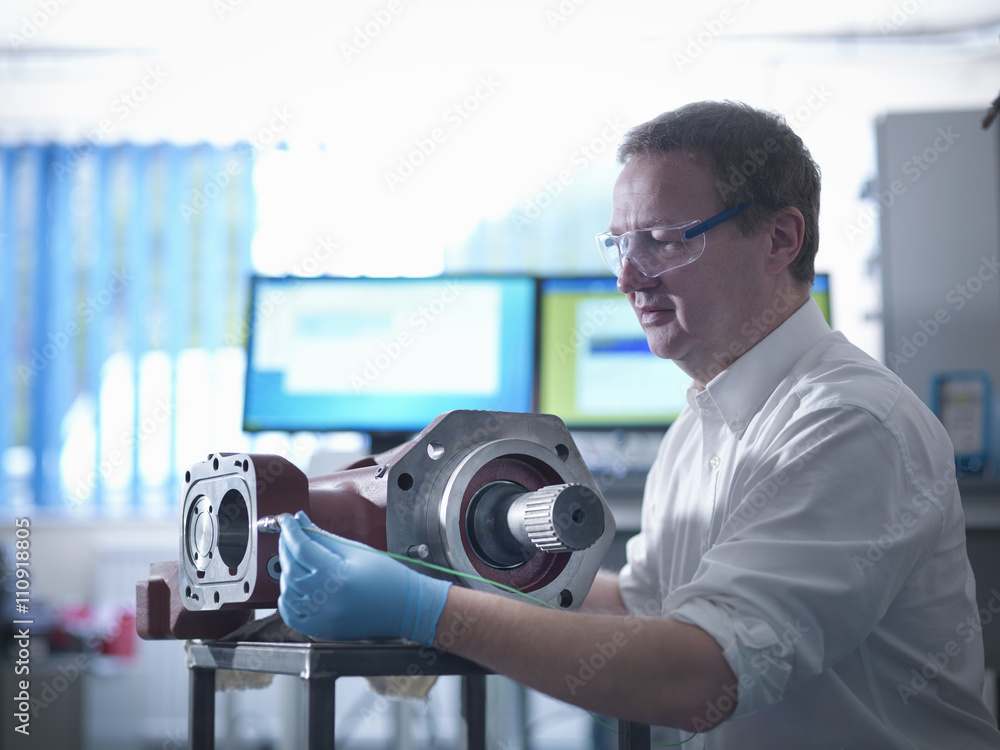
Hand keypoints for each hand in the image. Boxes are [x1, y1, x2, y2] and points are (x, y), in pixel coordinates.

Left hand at [277, 511, 451, 644]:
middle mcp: (326, 599)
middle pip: (291, 568)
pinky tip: (291, 586)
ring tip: (293, 558)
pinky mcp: (322, 630)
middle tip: (289, 534)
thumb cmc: (387, 578)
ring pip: (288, 591)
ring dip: (285, 571)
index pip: (302, 548)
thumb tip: (303, 522)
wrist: (405, 607)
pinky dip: (286, 599)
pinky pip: (292, 616)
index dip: (291, 530)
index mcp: (337, 575)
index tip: (287, 520)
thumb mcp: (356, 551)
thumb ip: (324, 537)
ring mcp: (322, 617)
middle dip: (286, 547)